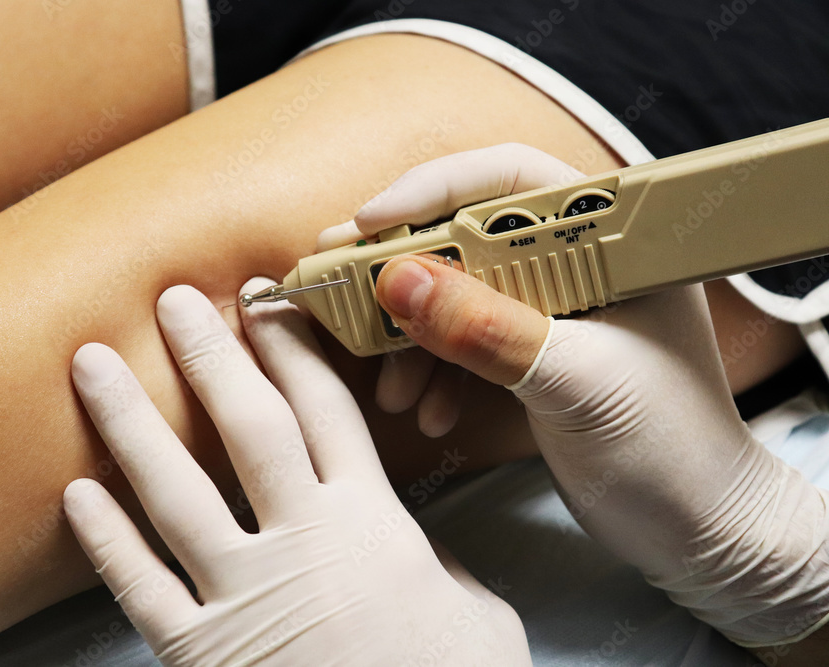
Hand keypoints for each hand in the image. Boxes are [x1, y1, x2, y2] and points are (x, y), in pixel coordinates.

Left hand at [62, 282, 530, 665]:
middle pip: (249, 430)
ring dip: (132, 423)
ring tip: (92, 363)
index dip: (293, 352)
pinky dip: (106, 540)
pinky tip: (78, 494)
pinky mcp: (200, 653)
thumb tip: (403, 529)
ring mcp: (246, 597)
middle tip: (173, 300)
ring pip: (176, 492)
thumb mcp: (474, 610)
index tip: (264, 302)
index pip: (326, 413)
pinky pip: (141, 587)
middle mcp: (305, 543)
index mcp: (373, 523)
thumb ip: (429, 555)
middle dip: (209, 356)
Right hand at [369, 147, 828, 650]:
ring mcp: (554, 309)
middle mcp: (581, 262)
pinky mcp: (534, 354)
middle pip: (470, 235)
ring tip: (390, 386)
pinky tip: (427, 412)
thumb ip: (486, 328)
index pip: (512, 181)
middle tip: (338, 286)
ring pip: (458, 293)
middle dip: (405, 270)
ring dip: (413, 335)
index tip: (367, 224)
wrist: (700, 530)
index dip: (434, 190)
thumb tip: (395, 280)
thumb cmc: (668, 448)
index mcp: (614, 241)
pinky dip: (436, 372)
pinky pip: (465, 342)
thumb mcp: (575, 381)